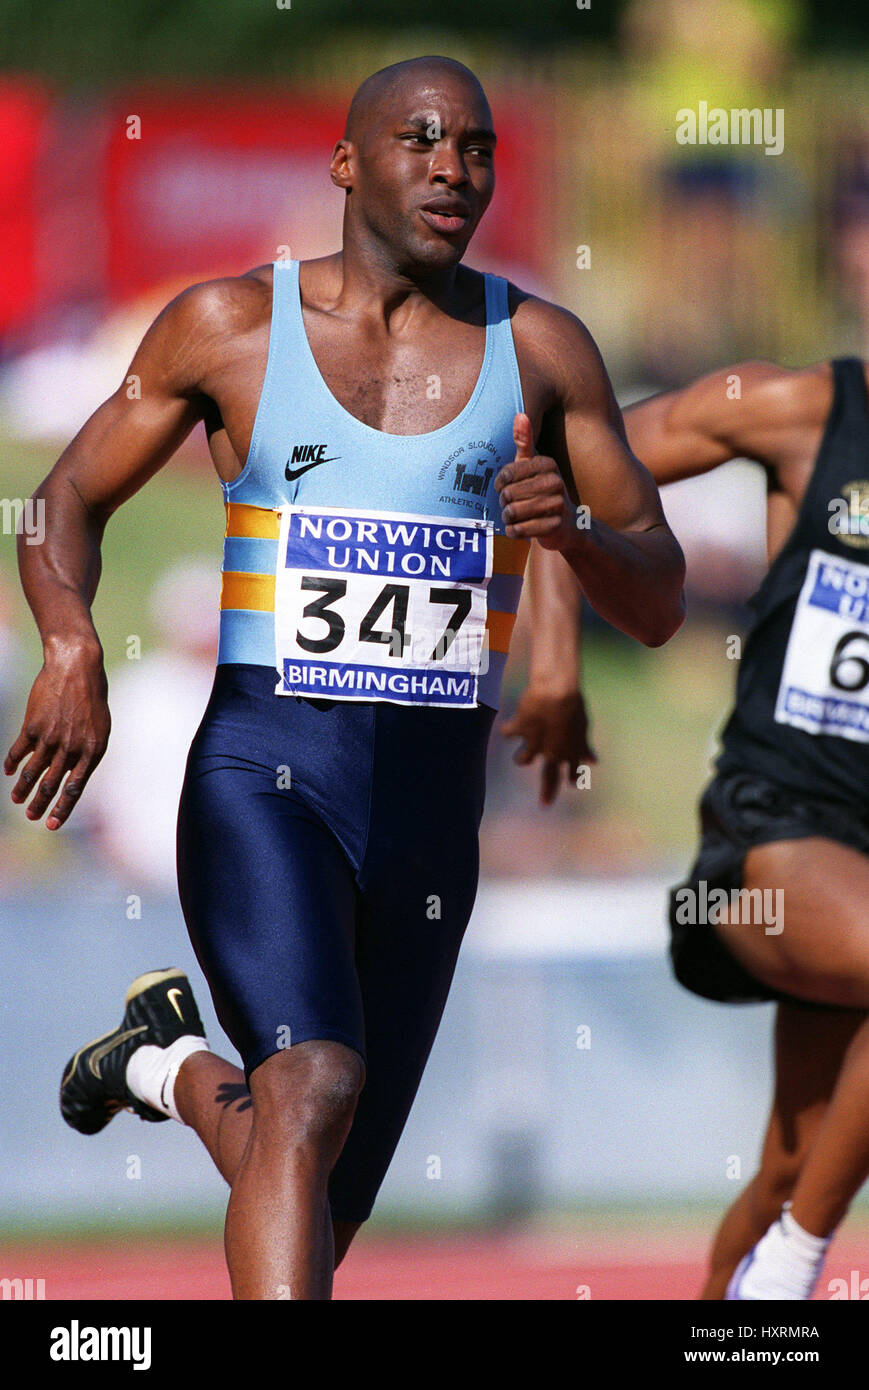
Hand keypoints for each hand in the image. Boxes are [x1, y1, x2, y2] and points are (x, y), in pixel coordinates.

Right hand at [4, 641, 109, 828]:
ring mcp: (51, 737)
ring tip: (16, 799)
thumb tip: (72, 776)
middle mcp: (71, 747)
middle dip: (40, 804)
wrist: (77, 667)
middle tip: (31, 817)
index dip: (63, 808)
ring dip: (23, 788)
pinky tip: (9, 772)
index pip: (75, 788)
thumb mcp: (99, 728)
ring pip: (33, 771)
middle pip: (51, 784)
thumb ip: (86, 753)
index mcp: (92, 751)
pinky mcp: (33, 725)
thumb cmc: (92, 698)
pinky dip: (13, 763)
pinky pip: (19, 751)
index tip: (52, 825)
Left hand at [494, 413, 576, 549]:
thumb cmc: (541, 491)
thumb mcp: (531, 465)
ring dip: (508, 519)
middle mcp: (556, 482)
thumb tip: (520, 414)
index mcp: (547, 464)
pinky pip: (520, 530)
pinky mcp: (556, 526)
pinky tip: (520, 529)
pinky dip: (514, 532)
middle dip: (504, 504)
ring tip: (515, 518)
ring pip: (513, 513)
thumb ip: (524, 442)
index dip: (499, 485)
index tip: (503, 488)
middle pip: (508, 495)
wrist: (567, 526)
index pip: (507, 473)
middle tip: (511, 506)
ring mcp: (558, 505)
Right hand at [500, 686, 596, 805]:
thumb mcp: (583, 727)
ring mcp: (534, 743)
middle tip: (545, 804)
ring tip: (521, 754)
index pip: (574, 770)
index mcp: (571, 750)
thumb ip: (584, 746)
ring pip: (523, 760)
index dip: (573, 776)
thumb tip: (594, 762)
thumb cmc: (574, 706)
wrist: (555, 693)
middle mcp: (552, 752)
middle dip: (547, 792)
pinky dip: (508, 730)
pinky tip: (508, 726)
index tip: (571, 783)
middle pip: (549, 777)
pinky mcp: (519, 730)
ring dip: (522, 757)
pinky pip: (508, 733)